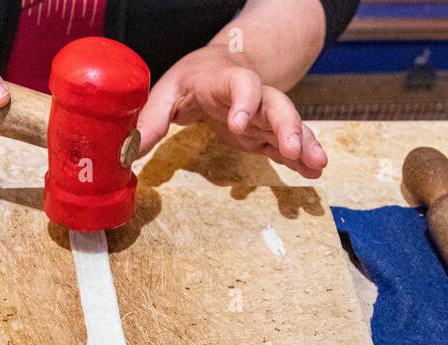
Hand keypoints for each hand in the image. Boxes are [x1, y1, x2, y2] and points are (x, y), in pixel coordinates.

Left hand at [136, 47, 326, 177]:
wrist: (219, 68)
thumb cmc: (192, 79)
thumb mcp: (166, 91)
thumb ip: (150, 119)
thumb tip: (129, 152)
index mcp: (225, 80)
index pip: (241, 84)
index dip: (244, 102)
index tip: (239, 125)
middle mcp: (253, 96)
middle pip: (277, 104)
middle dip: (287, 127)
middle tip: (291, 149)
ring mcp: (264, 116)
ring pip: (290, 125)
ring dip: (304, 144)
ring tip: (318, 165)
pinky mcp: (267, 134)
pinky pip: (288, 144)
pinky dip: (302, 157)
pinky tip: (314, 172)